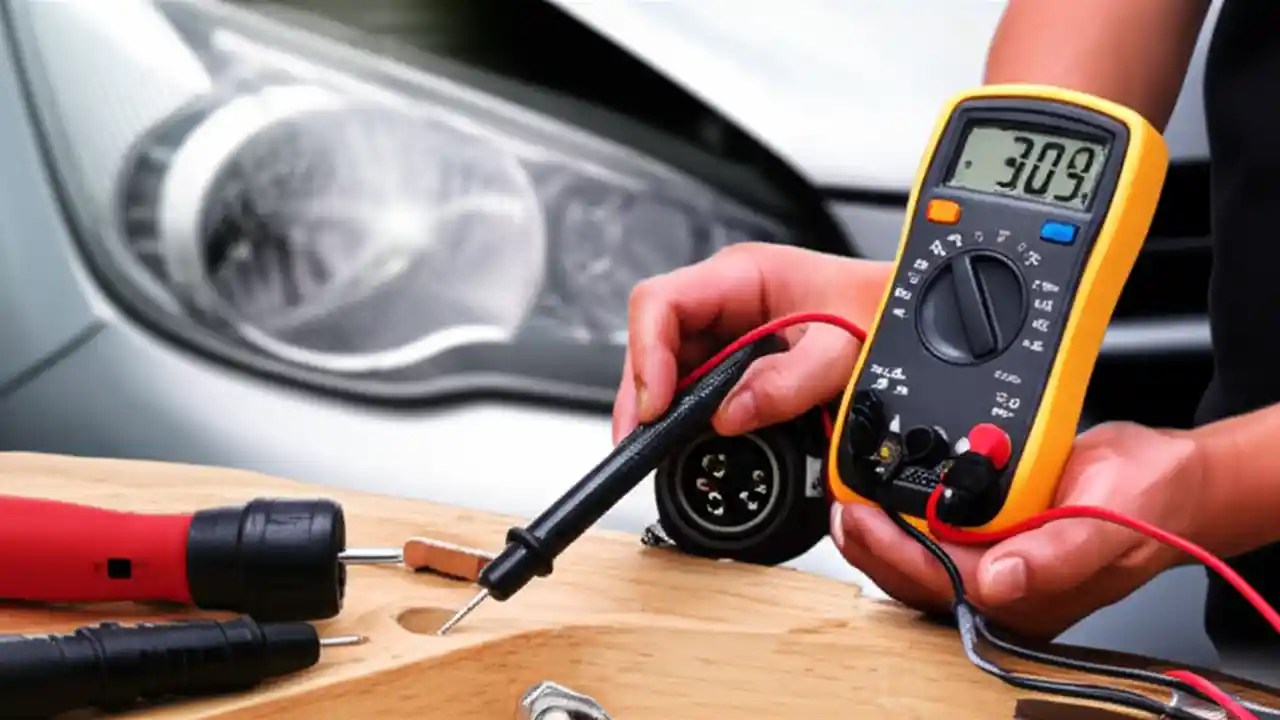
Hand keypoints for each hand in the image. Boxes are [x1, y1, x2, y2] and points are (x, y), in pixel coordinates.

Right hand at [612, 243, 890, 442]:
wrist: (919, 320)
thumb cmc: (888, 313)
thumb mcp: (845, 349)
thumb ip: (792, 379)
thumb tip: (731, 414)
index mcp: (744, 274)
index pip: (661, 302)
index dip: (646, 353)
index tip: (656, 405)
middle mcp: (727, 298)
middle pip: (654, 339)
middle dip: (643, 393)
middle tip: (643, 443)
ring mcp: (729, 329)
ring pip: (668, 365)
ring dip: (661, 407)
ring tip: (660, 448)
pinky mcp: (737, 359)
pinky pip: (695, 384)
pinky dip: (685, 415)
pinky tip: (688, 438)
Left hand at [830, 421, 1208, 638]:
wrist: (1171, 480)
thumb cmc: (1149, 499)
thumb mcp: (1110, 515)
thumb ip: (1058, 551)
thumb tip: (1001, 581)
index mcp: (1030, 594)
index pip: (943, 582)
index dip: (893, 552)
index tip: (858, 515)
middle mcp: (1008, 590)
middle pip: (919, 579)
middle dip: (871, 544)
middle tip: (839, 504)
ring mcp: (1000, 569)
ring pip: (921, 563)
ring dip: (881, 534)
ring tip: (849, 500)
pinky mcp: (996, 546)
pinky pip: (938, 541)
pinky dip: (906, 520)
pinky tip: (885, 497)